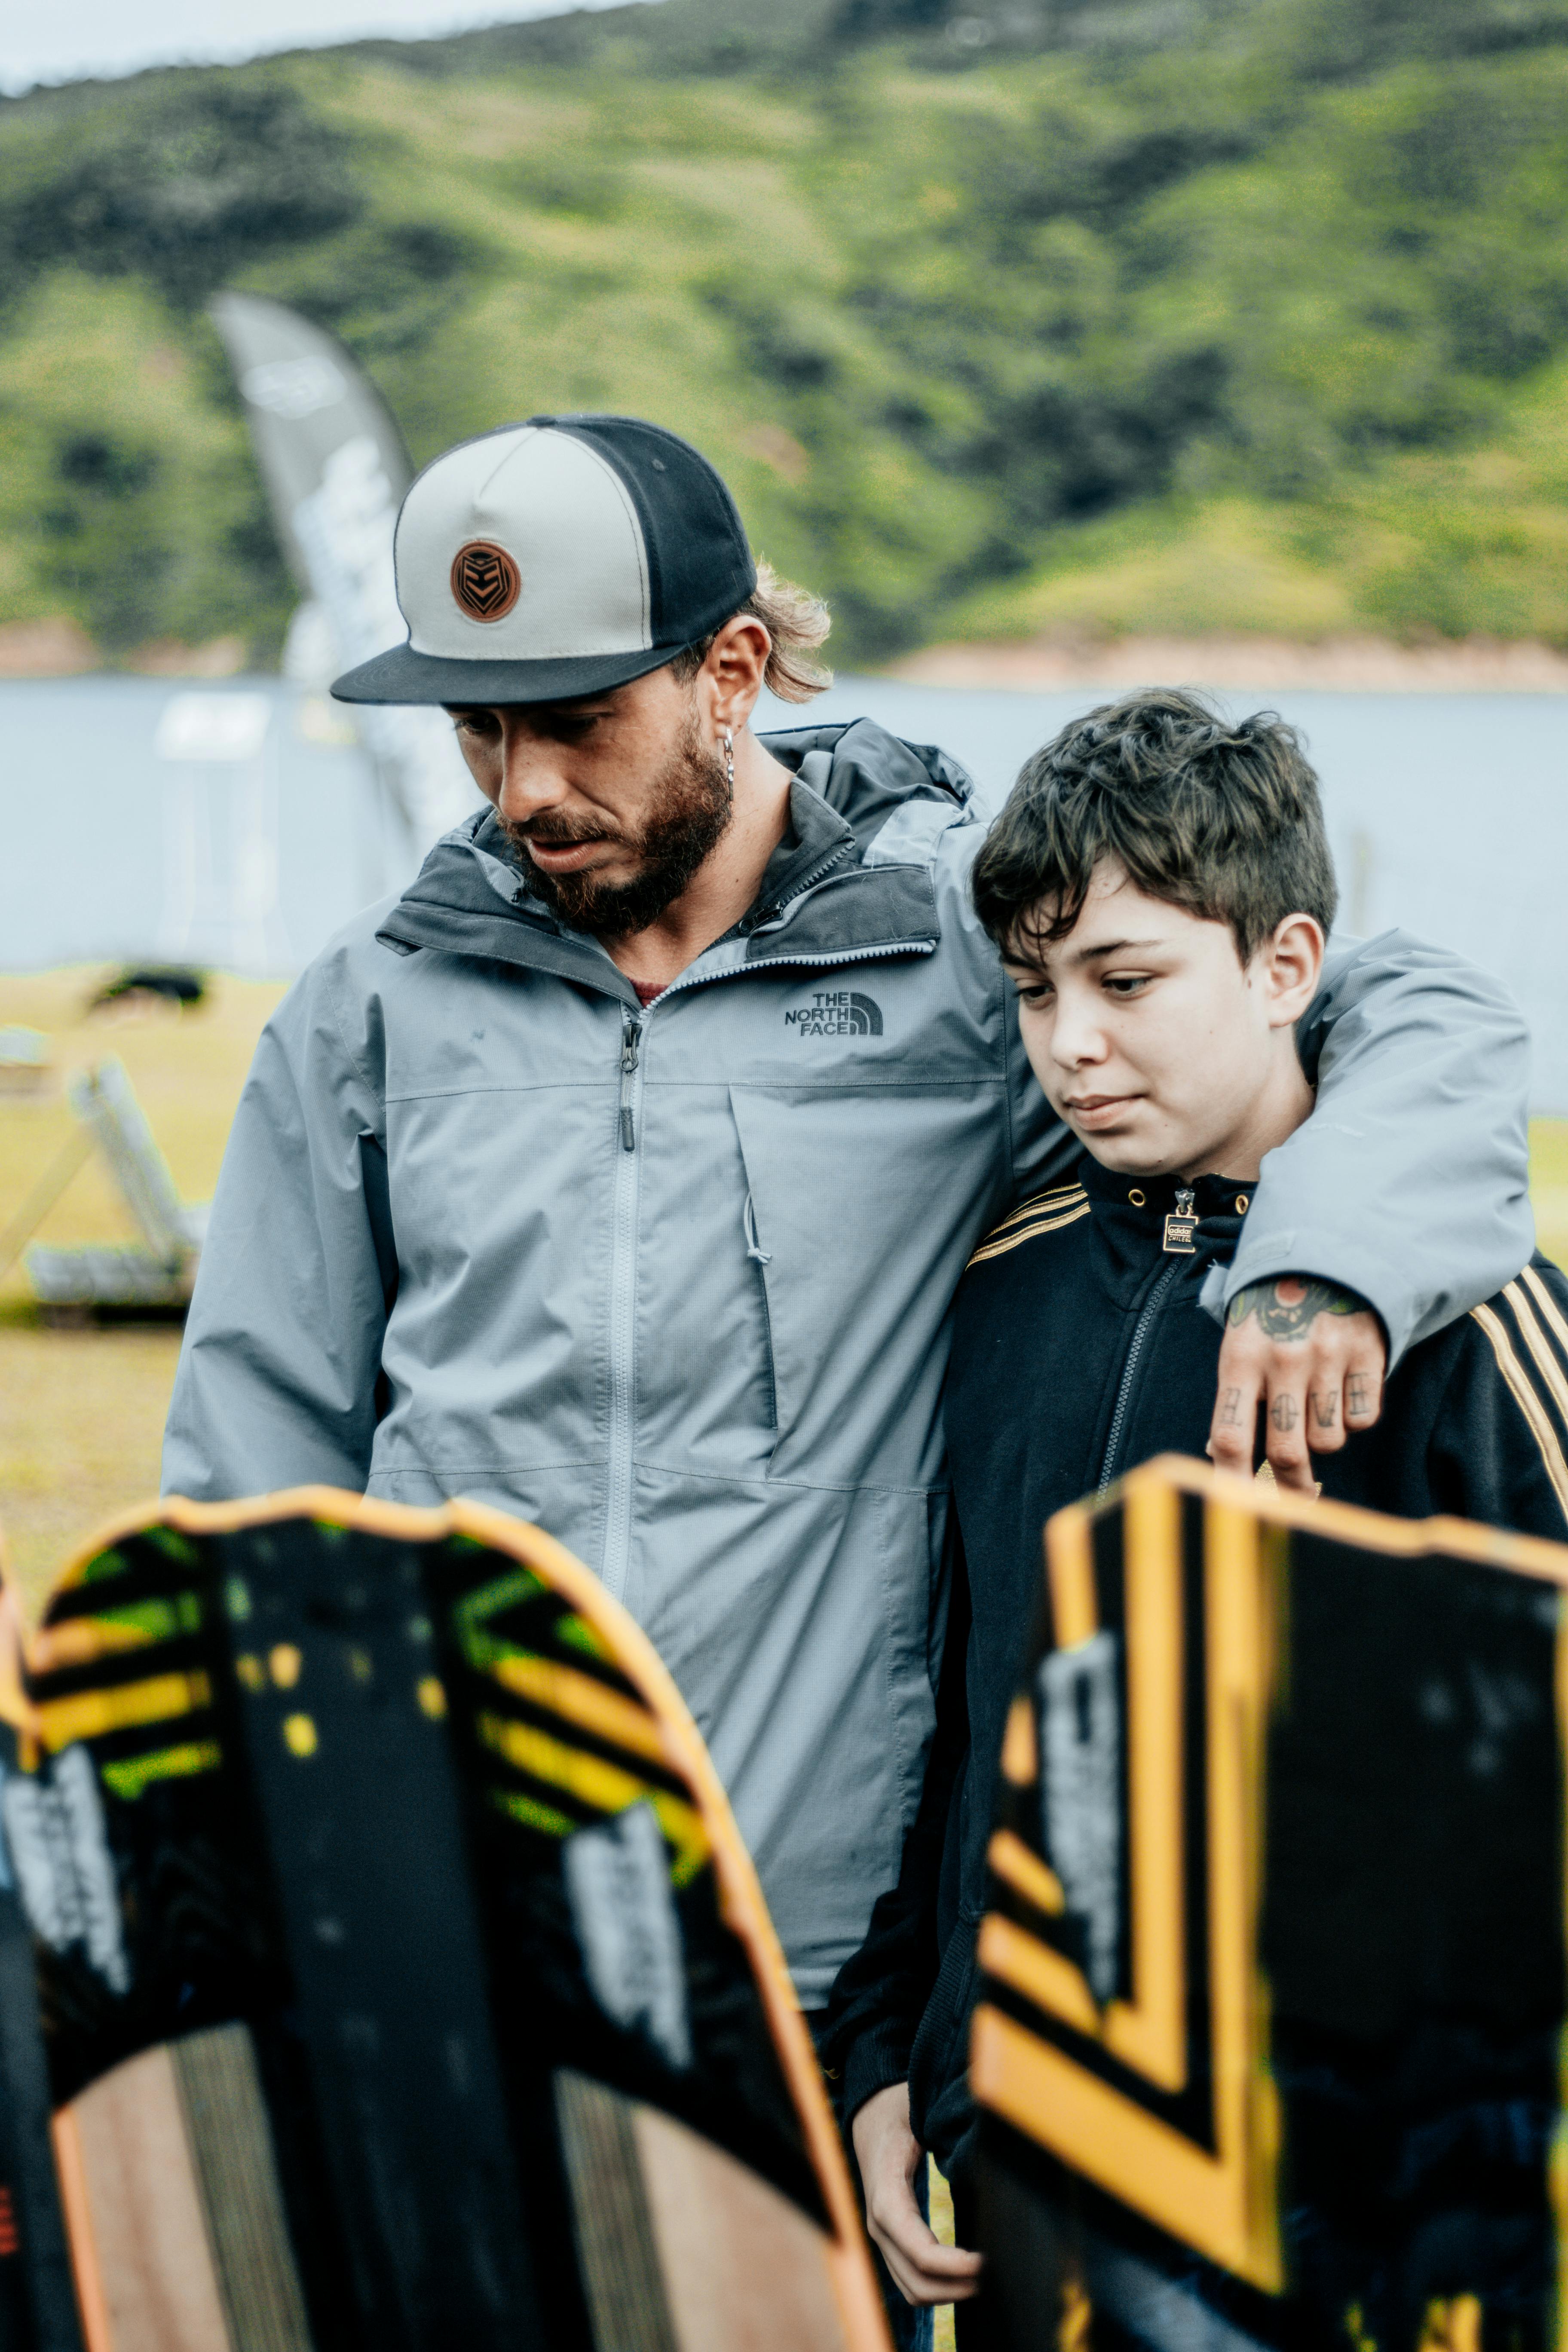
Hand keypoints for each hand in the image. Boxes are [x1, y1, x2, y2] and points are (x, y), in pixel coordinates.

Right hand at [850, 2081, 982, 2305]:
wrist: (870, 2113)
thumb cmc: (900, 2111)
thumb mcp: (921, 2113)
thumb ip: (949, 2130)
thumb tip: (985, 2151)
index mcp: (887, 2197)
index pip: (922, 2253)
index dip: (958, 2267)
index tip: (992, 2262)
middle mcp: (879, 2225)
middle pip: (917, 2283)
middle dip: (959, 2288)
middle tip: (999, 2279)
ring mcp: (881, 2236)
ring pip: (913, 2289)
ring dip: (951, 2293)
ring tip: (988, 2280)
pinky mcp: (889, 2239)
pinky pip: (911, 2278)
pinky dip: (940, 2285)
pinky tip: (968, 2273)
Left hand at [1209, 1275, 1384, 1493]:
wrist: (1324, 1256)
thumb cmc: (1271, 1313)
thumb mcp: (1240, 1344)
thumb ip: (1236, 1396)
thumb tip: (1224, 1458)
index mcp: (1240, 1357)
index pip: (1230, 1437)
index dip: (1232, 1482)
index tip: (1238, 1510)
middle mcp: (1284, 1358)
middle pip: (1286, 1451)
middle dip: (1290, 1485)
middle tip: (1295, 1495)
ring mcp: (1329, 1356)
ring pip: (1328, 1441)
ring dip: (1322, 1441)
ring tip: (1315, 1410)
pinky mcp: (1368, 1354)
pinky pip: (1363, 1419)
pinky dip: (1354, 1417)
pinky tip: (1343, 1390)